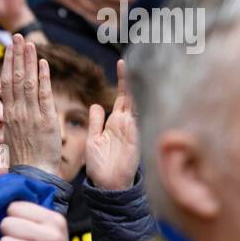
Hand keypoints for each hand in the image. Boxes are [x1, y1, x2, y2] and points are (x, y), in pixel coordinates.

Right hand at [0, 34, 60, 172]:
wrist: (32, 174)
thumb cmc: (24, 157)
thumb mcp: (12, 135)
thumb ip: (14, 117)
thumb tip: (11, 106)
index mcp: (9, 114)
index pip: (7, 82)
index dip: (9, 63)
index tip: (10, 48)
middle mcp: (18, 112)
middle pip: (16, 77)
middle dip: (16, 55)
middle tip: (17, 36)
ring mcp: (31, 115)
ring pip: (28, 82)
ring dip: (28, 61)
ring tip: (28, 43)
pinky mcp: (46, 120)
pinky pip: (44, 95)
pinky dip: (43, 78)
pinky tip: (42, 63)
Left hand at [85, 58, 139, 190]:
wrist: (107, 185)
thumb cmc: (99, 166)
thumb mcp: (93, 140)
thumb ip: (95, 123)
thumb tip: (96, 105)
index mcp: (114, 122)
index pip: (122, 96)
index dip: (123, 80)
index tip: (122, 62)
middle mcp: (126, 122)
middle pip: (133, 94)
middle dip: (134, 77)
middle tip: (137, 55)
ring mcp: (133, 128)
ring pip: (139, 102)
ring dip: (140, 85)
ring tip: (143, 65)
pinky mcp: (136, 135)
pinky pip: (140, 115)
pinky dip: (143, 102)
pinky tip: (146, 87)